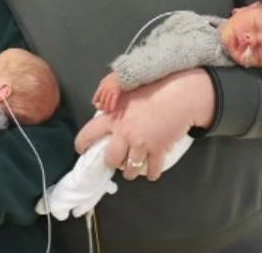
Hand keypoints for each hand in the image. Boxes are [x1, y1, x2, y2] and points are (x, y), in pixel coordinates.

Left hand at [75, 68, 214, 181]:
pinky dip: (152, 173)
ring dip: (131, 171)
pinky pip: (152, 171)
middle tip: (116, 160)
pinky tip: (152, 171)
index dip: (82, 144)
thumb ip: (110, 97)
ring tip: (133, 168)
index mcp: (113, 117)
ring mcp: (141, 144)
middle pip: (111, 159)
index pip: (88, 134)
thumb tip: (99, 105)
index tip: (82, 149)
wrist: (179, 95)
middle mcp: (124, 133)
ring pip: (130, 170)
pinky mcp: (158, 150)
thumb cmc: (153, 88)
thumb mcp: (126, 89)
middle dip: (112, 162)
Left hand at [91, 73, 122, 113]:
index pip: (98, 92)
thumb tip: (104, 84)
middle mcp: (106, 87)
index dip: (96, 98)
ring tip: (106, 111)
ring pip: (107, 99)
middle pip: (102, 97)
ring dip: (106, 106)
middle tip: (101, 109)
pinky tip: (111, 109)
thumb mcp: (109, 76)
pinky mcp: (116, 91)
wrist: (124, 72)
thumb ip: (106, 81)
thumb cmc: (119, 74)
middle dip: (101, 104)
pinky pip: (113, 100)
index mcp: (103, 83)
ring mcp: (111, 89)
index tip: (94, 102)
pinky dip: (112, 105)